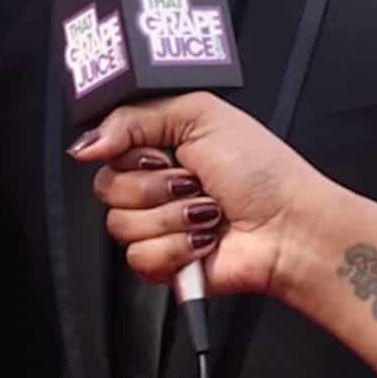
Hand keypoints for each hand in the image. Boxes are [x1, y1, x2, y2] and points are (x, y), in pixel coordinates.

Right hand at [68, 92, 330, 299]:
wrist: (289, 227)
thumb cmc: (262, 171)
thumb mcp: (199, 114)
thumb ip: (132, 118)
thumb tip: (87, 143)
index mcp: (161, 144)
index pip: (107, 146)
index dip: (129, 151)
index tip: (161, 152)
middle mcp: (156, 184)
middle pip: (108, 186)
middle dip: (155, 184)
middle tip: (192, 181)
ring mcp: (159, 224)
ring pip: (121, 224)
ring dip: (172, 217)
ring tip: (206, 211)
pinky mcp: (165, 263)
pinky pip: (138, 257)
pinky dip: (177, 247)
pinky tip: (204, 239)